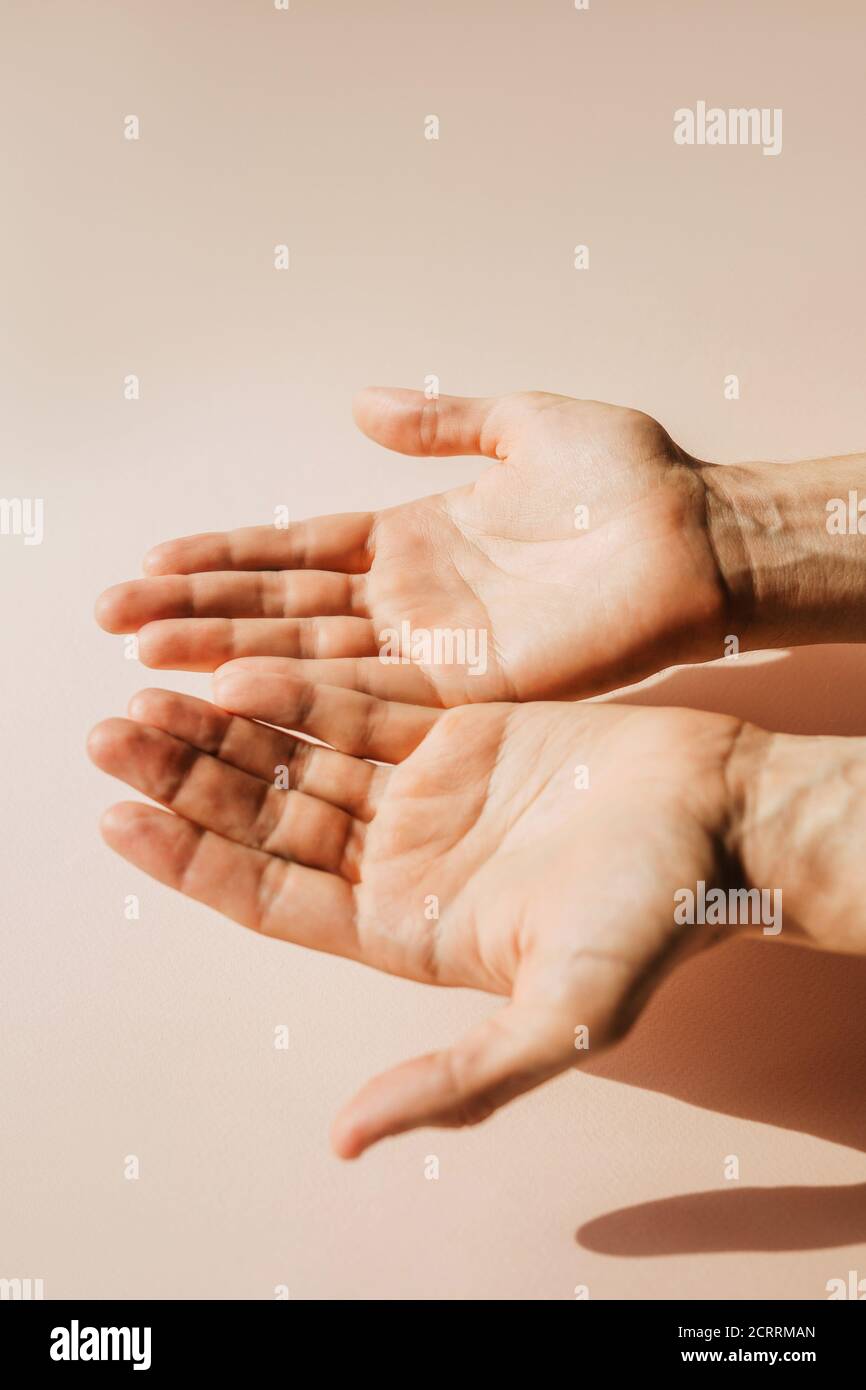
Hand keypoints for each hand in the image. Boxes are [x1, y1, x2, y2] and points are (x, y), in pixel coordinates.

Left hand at [88, 674, 758, 1155]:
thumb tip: (350, 1143)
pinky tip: (241, 672)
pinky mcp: (455, 733)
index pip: (269, 896)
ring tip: (150, 695)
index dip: (191, 862)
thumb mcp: (562, 1016)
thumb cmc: (656, 918)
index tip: (119, 821)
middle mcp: (399, 862)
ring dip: (225, 731)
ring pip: (299, 759)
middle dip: (186, 782)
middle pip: (267, 819)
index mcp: (404, 931)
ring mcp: (423, 795)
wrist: (725, 817)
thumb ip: (458, 1078)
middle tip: (111, 738)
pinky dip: (300, 692)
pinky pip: (358, 709)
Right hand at [95, 389, 732, 703]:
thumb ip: (439, 421)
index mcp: (415, 542)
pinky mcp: (474, 690)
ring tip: (148, 660)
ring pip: (312, 654)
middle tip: (117, 619)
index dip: (223, 558)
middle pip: (284, 608)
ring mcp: (437, 651)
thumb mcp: (521, 425)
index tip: (152, 563)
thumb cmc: (628, 480)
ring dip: (229, 657)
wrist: (703, 536)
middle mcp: (412, 604)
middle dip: (200, 611)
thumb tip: (361, 405)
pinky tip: (239, 690)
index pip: (296, 551)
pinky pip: (374, 694)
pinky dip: (307, 692)